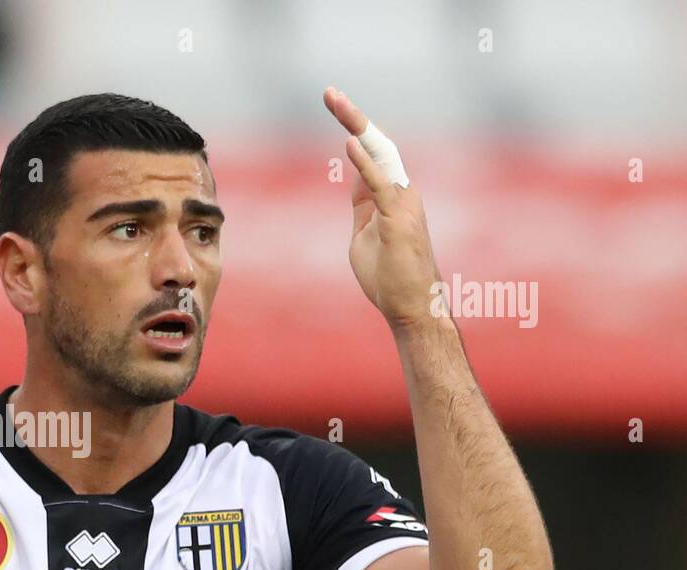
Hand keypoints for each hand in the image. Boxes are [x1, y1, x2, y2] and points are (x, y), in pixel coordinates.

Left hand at [323, 87, 442, 328]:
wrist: (409, 307)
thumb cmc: (388, 276)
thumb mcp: (364, 234)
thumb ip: (361, 205)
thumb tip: (356, 179)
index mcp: (391, 195)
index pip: (371, 153)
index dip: (353, 128)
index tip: (334, 104)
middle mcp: (401, 191)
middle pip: (376, 145)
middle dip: (353, 117)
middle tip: (330, 92)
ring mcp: (402, 203)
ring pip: (380, 155)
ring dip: (357, 127)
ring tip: (337, 103)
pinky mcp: (398, 219)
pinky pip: (381, 184)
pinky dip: (366, 162)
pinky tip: (351, 142)